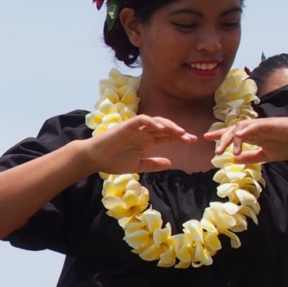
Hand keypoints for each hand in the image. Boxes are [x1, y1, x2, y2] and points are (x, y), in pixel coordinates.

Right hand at [83, 115, 197, 174]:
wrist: (95, 159)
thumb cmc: (113, 162)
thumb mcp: (138, 166)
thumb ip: (153, 163)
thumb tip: (171, 163)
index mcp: (147, 141)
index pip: (167, 136)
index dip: (180, 137)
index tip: (192, 141)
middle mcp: (143, 133)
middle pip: (165, 128)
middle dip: (178, 132)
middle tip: (190, 137)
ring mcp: (136, 128)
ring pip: (156, 122)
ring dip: (168, 125)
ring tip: (180, 132)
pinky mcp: (127, 125)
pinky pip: (142, 120)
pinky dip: (152, 122)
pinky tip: (161, 129)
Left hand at [206, 115, 287, 165]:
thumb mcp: (267, 155)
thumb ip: (251, 157)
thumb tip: (235, 160)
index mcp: (254, 135)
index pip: (233, 134)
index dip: (220, 136)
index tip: (207, 139)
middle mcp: (255, 128)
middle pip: (233, 130)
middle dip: (222, 139)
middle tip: (215, 151)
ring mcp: (263, 125)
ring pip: (241, 127)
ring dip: (231, 137)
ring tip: (223, 149)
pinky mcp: (271, 124)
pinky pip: (256, 125)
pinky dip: (246, 129)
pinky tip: (239, 135)